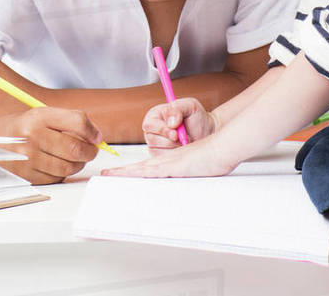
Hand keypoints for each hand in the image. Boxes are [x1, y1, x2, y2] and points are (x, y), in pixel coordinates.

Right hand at [0, 107, 103, 184]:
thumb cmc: (25, 128)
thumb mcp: (44, 115)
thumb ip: (71, 120)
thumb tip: (97, 137)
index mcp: (39, 117)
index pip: (77, 121)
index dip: (92, 131)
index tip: (96, 137)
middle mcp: (32, 137)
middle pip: (75, 148)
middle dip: (89, 152)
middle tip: (91, 151)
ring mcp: (29, 158)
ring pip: (68, 167)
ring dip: (78, 164)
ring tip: (75, 158)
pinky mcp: (27, 175)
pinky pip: (56, 178)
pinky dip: (63, 174)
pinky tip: (58, 165)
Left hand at [100, 132, 237, 178]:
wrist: (222, 147)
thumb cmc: (214, 158)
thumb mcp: (197, 168)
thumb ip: (188, 174)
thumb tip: (184, 182)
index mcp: (171, 162)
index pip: (147, 168)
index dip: (133, 171)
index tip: (121, 175)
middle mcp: (167, 161)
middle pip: (140, 168)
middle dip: (122, 172)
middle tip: (105, 175)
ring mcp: (170, 163)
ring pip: (142, 169)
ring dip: (126, 173)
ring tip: (109, 175)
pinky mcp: (175, 166)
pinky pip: (154, 171)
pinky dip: (141, 174)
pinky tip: (130, 175)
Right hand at [142, 97, 217, 152]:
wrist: (206, 131)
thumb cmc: (196, 117)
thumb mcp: (189, 106)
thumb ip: (177, 108)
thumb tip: (170, 122)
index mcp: (154, 116)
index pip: (149, 125)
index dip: (162, 130)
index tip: (175, 134)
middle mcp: (152, 131)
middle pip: (152, 140)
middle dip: (171, 141)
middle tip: (184, 138)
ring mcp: (155, 144)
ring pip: (159, 151)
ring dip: (175, 148)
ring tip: (185, 140)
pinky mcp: (160, 156)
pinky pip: (164, 159)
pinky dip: (176, 155)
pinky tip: (183, 148)